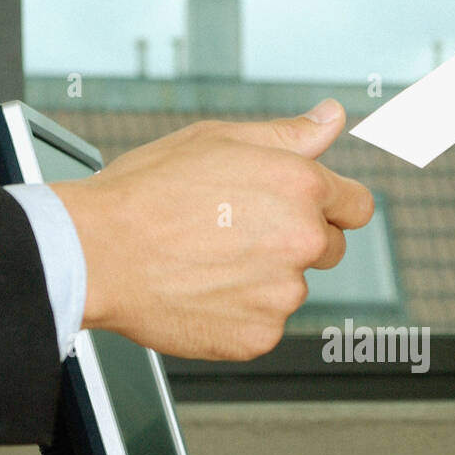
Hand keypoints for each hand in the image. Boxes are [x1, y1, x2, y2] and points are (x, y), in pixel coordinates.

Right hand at [50, 100, 373, 359]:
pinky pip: (263, 324)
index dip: (333, 205)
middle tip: (237, 231)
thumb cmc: (147, 193)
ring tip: (206, 260)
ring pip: (290, 287)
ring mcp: (282, 295)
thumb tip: (332, 118)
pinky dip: (239, 313)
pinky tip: (201, 289)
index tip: (311, 210)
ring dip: (263, 278)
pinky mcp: (259, 336)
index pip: (357, 206)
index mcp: (302, 187)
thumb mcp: (219, 139)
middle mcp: (302, 242)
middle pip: (329, 248)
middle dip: (296, 240)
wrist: (97, 253)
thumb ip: (289, 134)